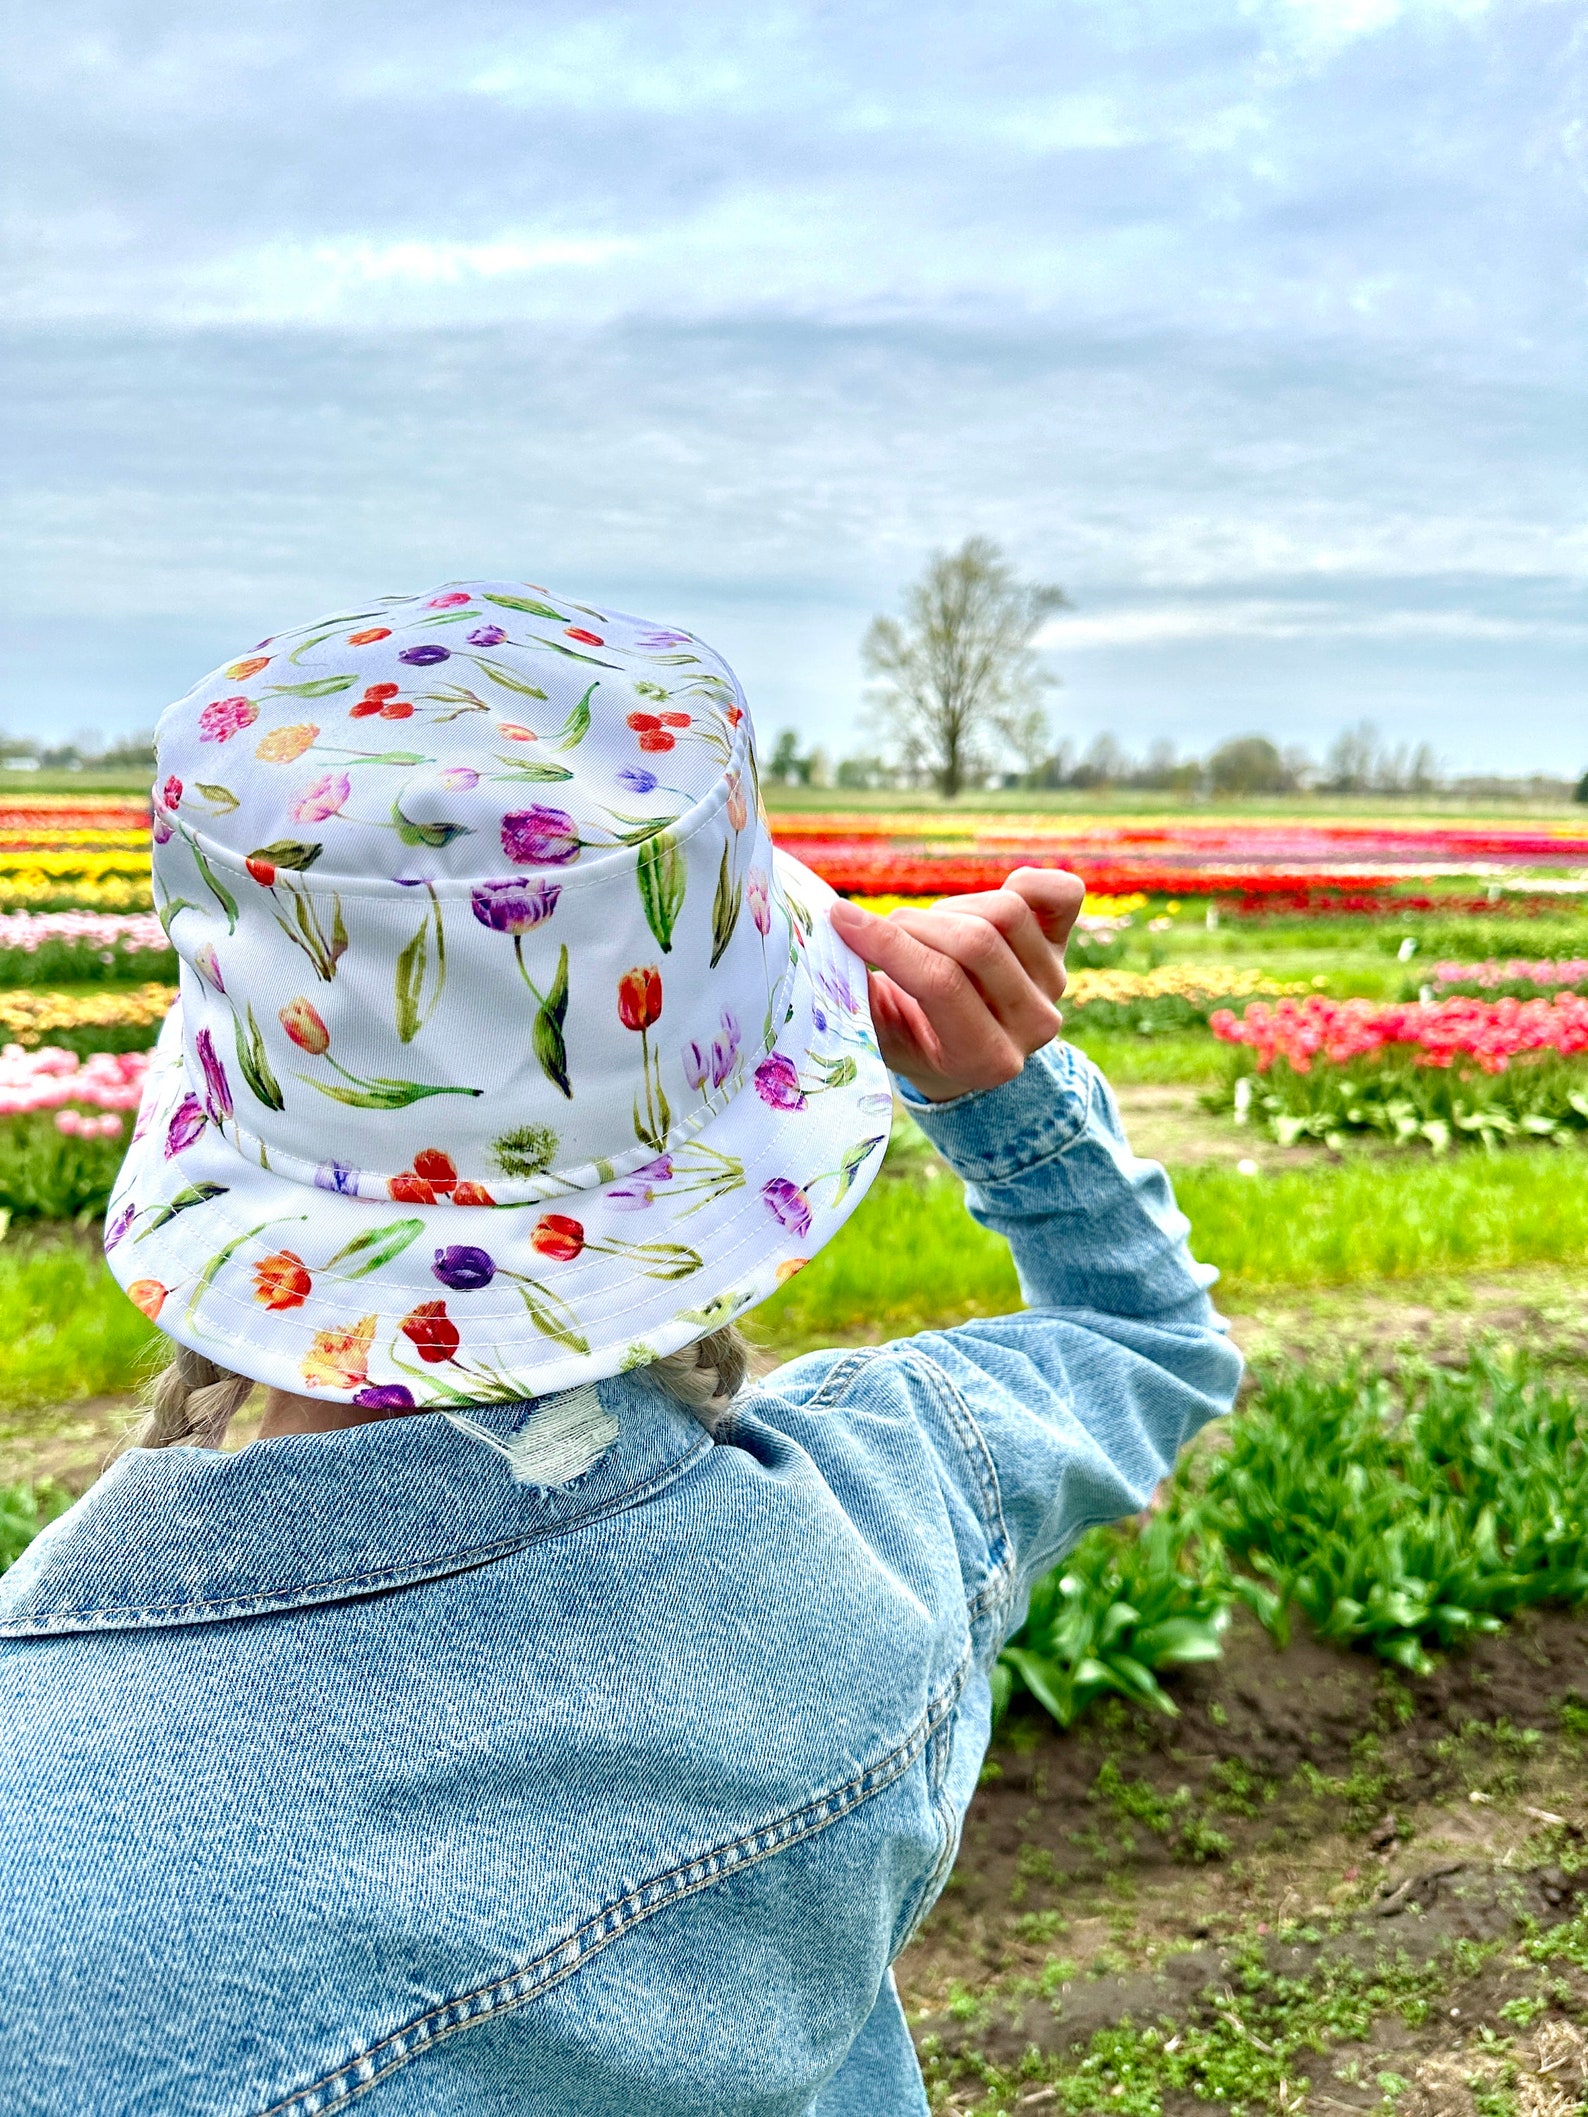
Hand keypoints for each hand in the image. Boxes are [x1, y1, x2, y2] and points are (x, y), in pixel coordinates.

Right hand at [828, 866, 1086, 1102]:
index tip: (840, 917)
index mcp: (987, 1059)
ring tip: (930, 930)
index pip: (941, 983)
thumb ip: (862, 1001)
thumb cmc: (912, 1038)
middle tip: (882, 929)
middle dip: (913, 924)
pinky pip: (1062, 892)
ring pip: (1006, 910)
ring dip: (951, 908)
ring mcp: (1055, 981)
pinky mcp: (1066, 944)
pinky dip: (1024, 880)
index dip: (886, 942)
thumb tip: (838, 938)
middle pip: (975, 940)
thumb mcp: (880, 1037)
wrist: (966, 1046)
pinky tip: (983, 900)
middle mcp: (1035, 1024)